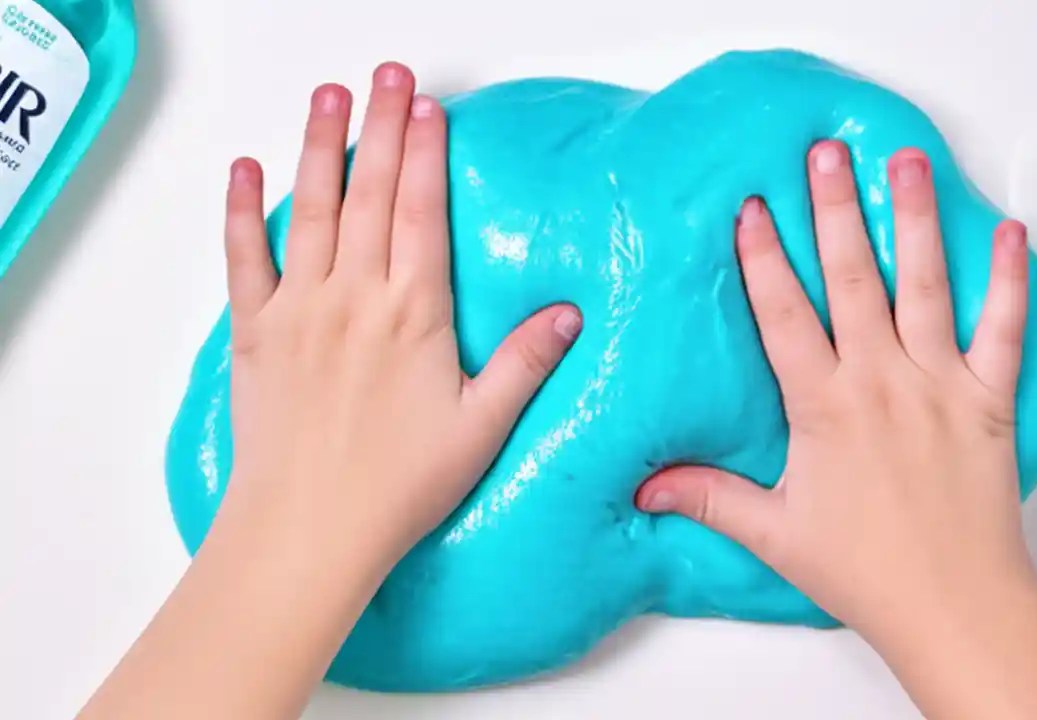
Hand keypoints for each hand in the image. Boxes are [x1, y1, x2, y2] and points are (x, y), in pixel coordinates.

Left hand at [222, 63, 580, 571]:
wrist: (310, 529)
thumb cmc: (398, 485)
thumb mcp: (481, 425)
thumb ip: (523, 361)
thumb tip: (566, 314)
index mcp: (413, 313)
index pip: (422, 211)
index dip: (426, 153)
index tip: (428, 108)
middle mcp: (354, 297)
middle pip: (371, 193)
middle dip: (381, 125)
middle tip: (388, 73)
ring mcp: (299, 309)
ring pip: (312, 209)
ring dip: (320, 146)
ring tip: (329, 93)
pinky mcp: (255, 332)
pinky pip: (244, 258)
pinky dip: (242, 211)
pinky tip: (246, 169)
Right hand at [637, 142, 1036, 717]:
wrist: (955, 605)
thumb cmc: (866, 571)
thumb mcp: (775, 534)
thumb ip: (709, 497)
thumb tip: (645, 485)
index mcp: (825, 406)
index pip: (784, 314)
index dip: (764, 257)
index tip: (753, 207)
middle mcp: (882, 380)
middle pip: (853, 278)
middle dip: (835, 209)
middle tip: (825, 153)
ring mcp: (941, 383)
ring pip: (926, 284)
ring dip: (915, 219)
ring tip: (907, 161)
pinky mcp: (990, 399)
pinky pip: (1005, 328)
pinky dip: (1011, 279)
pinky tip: (1010, 234)